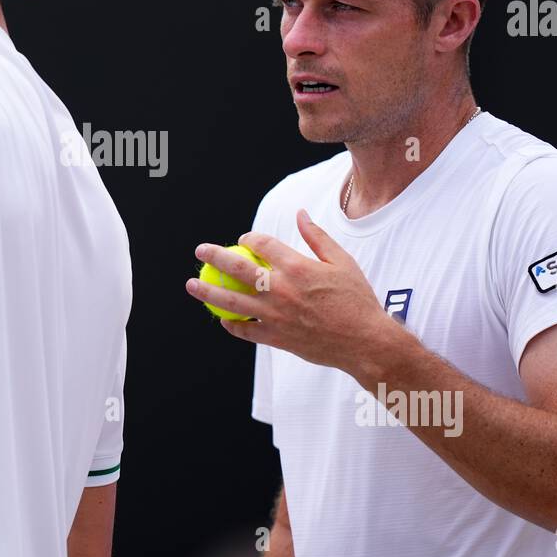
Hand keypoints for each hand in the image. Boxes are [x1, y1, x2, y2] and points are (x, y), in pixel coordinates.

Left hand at [185, 208, 403, 373]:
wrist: (364, 342)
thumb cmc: (356, 300)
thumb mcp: (342, 262)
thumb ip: (317, 237)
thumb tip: (301, 214)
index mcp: (297, 267)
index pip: (262, 244)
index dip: (249, 238)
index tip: (244, 240)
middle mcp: (281, 290)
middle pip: (237, 269)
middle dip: (214, 256)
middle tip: (200, 251)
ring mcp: (275, 315)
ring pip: (232, 302)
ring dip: (208, 292)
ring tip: (192, 284)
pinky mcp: (276, 338)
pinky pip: (246, 330)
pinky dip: (233, 325)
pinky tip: (224, 319)